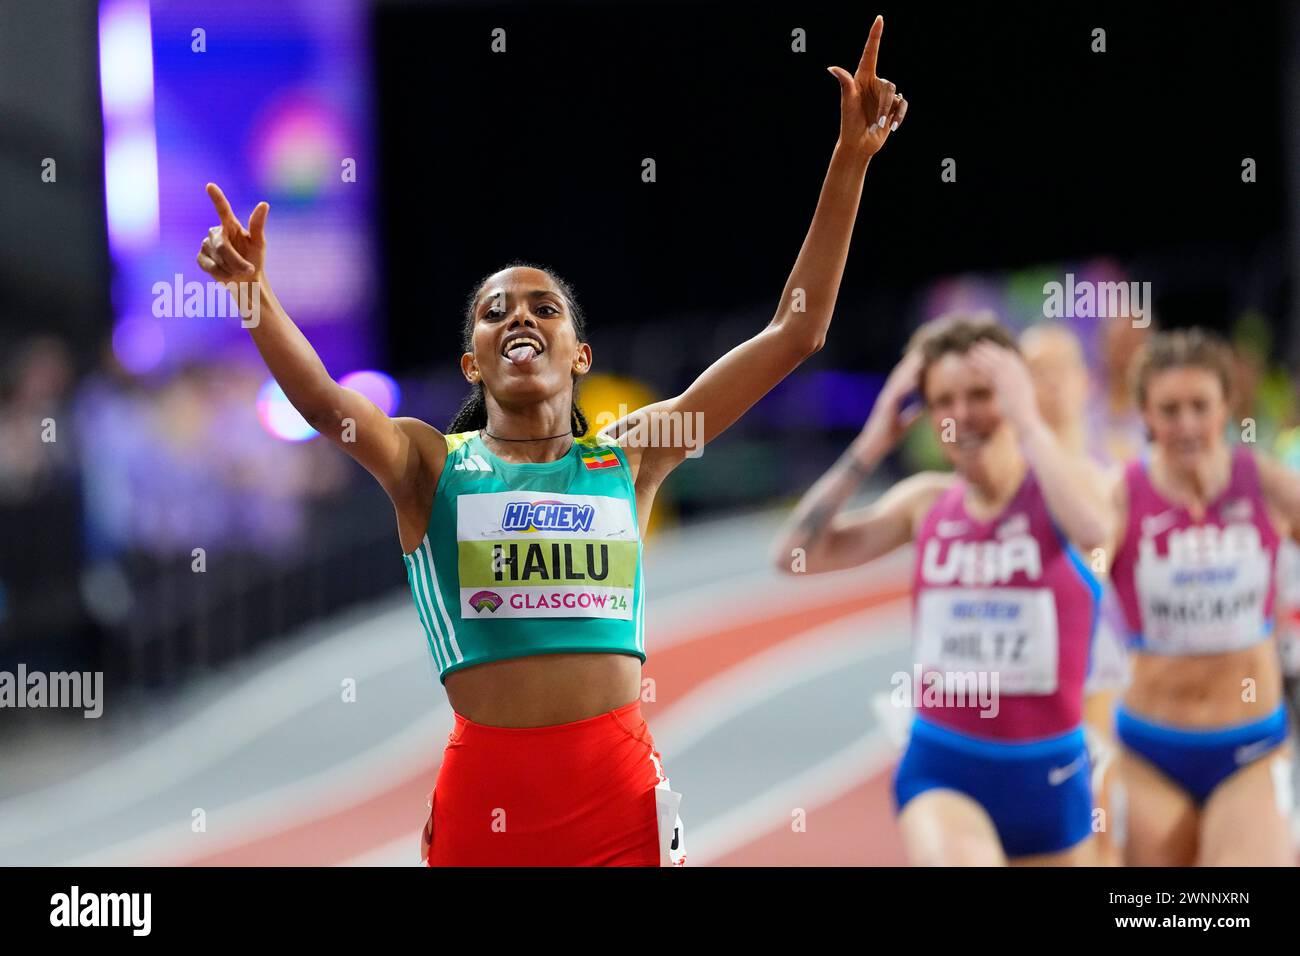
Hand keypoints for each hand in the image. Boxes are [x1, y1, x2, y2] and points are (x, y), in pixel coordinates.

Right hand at [197, 183, 268, 281]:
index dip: (216, 198)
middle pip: (222, 247)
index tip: (210, 186)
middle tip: (249, 269)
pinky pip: (209, 266)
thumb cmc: (253, 258)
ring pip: (217, 258)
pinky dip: (221, 274)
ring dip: (231, 268)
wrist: (246, 279)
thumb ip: (257, 224)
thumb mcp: (259, 243)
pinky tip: (226, 272)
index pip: (222, 209)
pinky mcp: (200, 257)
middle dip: (236, 261)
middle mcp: (216, 231)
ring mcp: (206, 244)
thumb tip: (264, 204)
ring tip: (236, 269)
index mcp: (230, 224)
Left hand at [828, 15, 907, 158]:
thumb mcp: (847, 103)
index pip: (870, 53)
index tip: (879, 19)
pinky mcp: (893, 107)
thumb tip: (832, 68)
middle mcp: (874, 84)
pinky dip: (899, 116)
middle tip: (876, 120)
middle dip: (883, 104)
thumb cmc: (849, 123)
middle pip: (888, 85)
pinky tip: (893, 127)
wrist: (858, 144)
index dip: (875, 36)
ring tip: (880, 125)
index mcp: (861, 78)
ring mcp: (884, 96)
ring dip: (888, 112)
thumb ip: (845, 84)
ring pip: (895, 95)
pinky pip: (902, 105)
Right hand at [859, 348, 923, 449]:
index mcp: (893, 399)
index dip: (914, 368)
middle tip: (924, 350)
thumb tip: (923, 409)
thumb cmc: (888, 437)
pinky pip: (897, 394)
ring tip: (920, 358)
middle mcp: (889, 396)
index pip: (905, 379)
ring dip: (909, 369)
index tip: (926, 358)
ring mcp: (886, 400)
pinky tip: (915, 379)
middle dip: (912, 363)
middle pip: (901, 375)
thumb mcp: (905, 424)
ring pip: (898, 381)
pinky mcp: (885, 407)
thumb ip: (913, 414)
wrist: (874, 447)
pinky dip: (906, 385)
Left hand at [967, 341, 1042, 433]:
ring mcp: (1012, 381)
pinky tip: (971, 363)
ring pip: (995, 363)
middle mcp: (1019, 377)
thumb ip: (1010, 392)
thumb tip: (1002, 391)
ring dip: (983, 356)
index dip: (1002, 353)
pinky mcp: (1004, 386)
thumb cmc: (1021, 416)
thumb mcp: (1016, 401)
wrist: (1025, 422)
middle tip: (980, 344)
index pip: (1013, 361)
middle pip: (1003, 358)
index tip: (993, 347)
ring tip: (972, 351)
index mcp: (1023, 379)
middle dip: (991, 350)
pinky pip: (990, 372)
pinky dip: (980, 366)